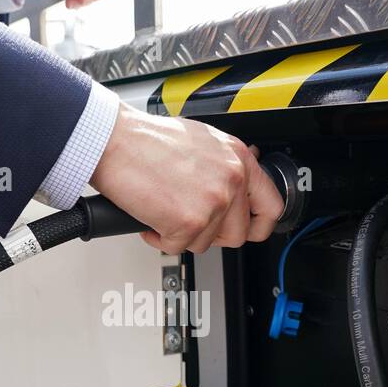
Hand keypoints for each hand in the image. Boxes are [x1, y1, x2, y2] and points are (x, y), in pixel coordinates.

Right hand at [90, 104, 283, 253]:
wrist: (116, 141)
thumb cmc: (148, 139)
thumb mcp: (202, 141)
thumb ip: (225, 164)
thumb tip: (238, 179)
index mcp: (238, 159)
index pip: (271, 206)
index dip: (259, 226)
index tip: (250, 230)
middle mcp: (231, 180)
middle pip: (237, 234)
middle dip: (210, 234)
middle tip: (190, 219)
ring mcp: (213, 203)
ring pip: (205, 244)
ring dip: (182, 235)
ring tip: (165, 211)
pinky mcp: (188, 222)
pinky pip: (178, 247)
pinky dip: (160, 238)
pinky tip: (152, 217)